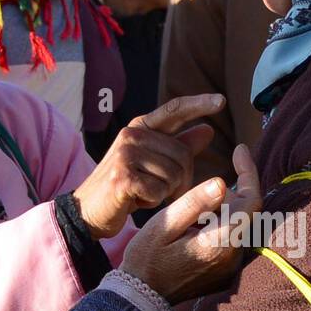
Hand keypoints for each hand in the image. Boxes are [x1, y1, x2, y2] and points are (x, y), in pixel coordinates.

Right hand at [73, 93, 224, 239]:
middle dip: (181, 179)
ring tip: (144, 192)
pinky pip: (160, 190)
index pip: (174, 109)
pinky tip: (136, 200)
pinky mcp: (123, 177)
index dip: (199, 104)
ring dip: (166, 192)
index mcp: (140, 127)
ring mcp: (125, 154)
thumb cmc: (126, 184)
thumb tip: (207, 130)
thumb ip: (179, 146)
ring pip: (175, 175)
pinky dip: (153, 201)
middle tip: (161, 190)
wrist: (89, 209)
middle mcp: (132, 134)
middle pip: (184, 154)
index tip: (221, 101)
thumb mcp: (152, 162)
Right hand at [120, 144, 262, 303]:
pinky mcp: (226, 270)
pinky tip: (199, 221)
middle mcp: (232, 257)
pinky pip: (234, 236)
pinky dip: (222, 220)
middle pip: (248, 211)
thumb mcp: (163, 225)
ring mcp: (231, 266)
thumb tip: (222, 181)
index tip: (240, 149)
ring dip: (227, 205)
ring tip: (197, 205)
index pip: (250, 202)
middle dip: (234, 188)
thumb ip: (193, 203)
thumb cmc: (146, 258)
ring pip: (241, 223)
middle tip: (209, 179)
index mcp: (218, 244)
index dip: (248, 172)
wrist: (141, 298)